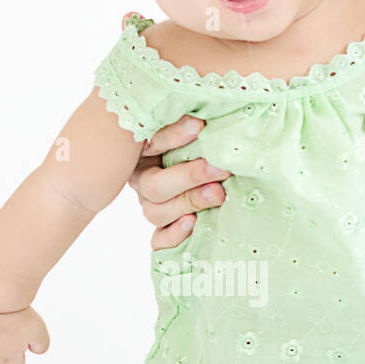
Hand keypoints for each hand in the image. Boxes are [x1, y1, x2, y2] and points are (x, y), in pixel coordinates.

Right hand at [127, 116, 231, 248]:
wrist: (212, 176)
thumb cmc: (200, 149)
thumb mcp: (193, 133)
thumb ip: (187, 128)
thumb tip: (199, 122)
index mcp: (144, 154)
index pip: (152, 144)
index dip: (175, 136)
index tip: (200, 126)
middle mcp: (144, 183)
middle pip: (154, 187)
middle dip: (190, 177)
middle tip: (220, 170)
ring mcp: (152, 208)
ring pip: (156, 213)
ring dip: (189, 203)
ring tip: (217, 194)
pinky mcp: (163, 231)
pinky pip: (159, 241)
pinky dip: (174, 234)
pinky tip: (193, 223)